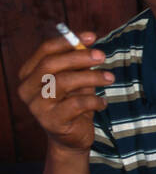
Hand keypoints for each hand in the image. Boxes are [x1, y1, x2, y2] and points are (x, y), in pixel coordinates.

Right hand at [17, 32, 111, 152]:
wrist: (72, 136)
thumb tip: (88, 41)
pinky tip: (103, 103)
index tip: (92, 36)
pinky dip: (94, 100)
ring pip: (63, 82)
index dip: (68, 41)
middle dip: (80, 57)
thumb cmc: (73, 102)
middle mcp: (27, 89)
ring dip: (91, 77)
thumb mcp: (76, 78)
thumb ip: (78, 61)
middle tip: (103, 56)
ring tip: (110, 78)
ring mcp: (36, 106)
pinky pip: (75, 104)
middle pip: (51, 64)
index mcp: (29, 74)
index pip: (45, 51)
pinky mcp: (51, 121)